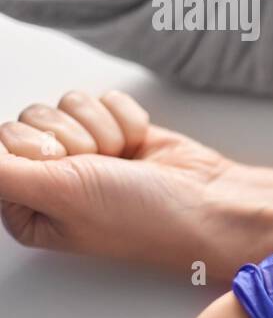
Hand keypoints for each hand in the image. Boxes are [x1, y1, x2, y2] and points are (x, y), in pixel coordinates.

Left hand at [0, 91, 256, 278]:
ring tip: (123, 162)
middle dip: (73, 138)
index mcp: (25, 204)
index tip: (67, 169)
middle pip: (32, 118)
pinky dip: (126, 120)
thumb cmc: (140, 217)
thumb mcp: (56, 194)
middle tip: (100, 168)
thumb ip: (1, 171)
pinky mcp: (115, 130)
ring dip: (103, 130)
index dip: (35, 147)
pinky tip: (139, 149)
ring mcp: (85, 151)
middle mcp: (51, 177)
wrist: (207, 203)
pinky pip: (103, 99)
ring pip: (68, 105)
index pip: (1, 143)